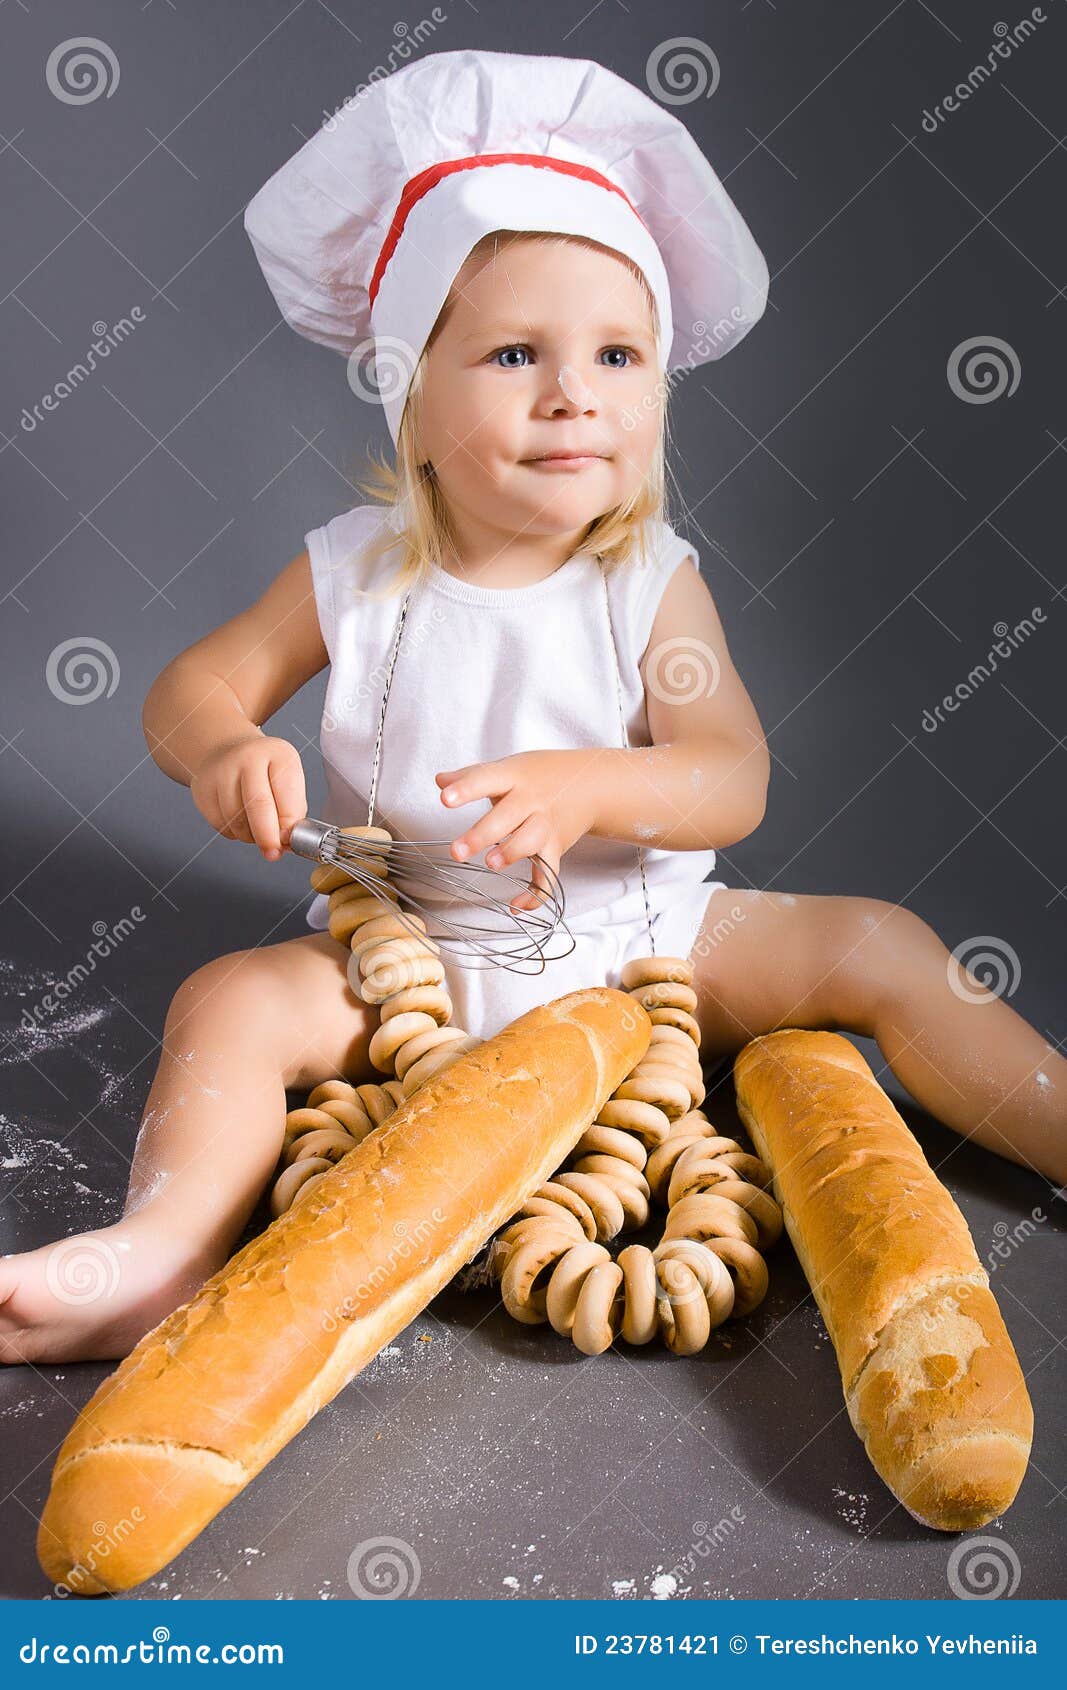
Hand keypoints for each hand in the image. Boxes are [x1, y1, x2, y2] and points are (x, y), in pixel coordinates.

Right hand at [191, 733, 306, 860]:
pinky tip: (241, 823)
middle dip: (267, 837)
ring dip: (250, 836)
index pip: (286, 796)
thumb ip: (292, 813)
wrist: (230, 752)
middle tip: (273, 854)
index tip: (289, 843)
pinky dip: (234, 833)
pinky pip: (220, 824)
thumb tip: (285, 842)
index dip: (288, 827)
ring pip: (236, 819)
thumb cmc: (267, 773)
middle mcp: (248, 757)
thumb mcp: (289, 783)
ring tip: (258, 832)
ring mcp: (221, 770)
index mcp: (278, 754)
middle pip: (257, 805)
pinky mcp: (202, 787)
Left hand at [435, 750, 598, 912]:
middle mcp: (531, 801)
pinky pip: (549, 874)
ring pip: (531, 842)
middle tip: (457, 852)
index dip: (466, 789)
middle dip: (482, 835)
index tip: (444, 798)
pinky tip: (516, 906)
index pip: (487, 779)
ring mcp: (545, 825)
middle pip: (507, 816)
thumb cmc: (540, 776)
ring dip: (512, 853)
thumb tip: (440, 781)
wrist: (590, 784)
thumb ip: (473, 776)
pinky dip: (536, 894)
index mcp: (513, 777)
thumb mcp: (508, 768)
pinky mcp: (556, 848)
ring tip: (491, 864)